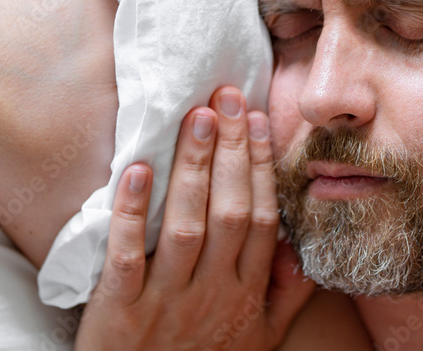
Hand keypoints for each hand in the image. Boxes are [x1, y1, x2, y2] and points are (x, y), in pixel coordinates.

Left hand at [74, 87, 315, 350]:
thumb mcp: (259, 339)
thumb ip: (284, 295)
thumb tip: (302, 247)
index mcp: (244, 295)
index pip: (259, 218)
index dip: (259, 166)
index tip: (257, 120)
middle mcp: (211, 293)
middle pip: (229, 212)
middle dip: (231, 151)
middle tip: (228, 96)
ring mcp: (166, 302)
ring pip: (185, 226)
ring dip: (193, 169)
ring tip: (197, 117)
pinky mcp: (120, 311)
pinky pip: (126, 257)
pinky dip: (131, 214)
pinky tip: (136, 171)